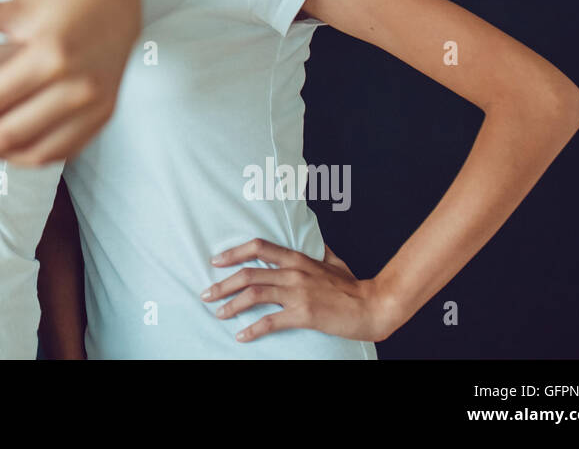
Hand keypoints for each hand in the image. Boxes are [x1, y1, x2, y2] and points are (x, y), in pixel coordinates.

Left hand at [0, 0, 138, 165]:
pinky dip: (28, 156)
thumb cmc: (60, 0)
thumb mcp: (13, 1)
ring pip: (36, 150)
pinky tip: (4, 149)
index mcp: (52, 52)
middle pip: (11, 131)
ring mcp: (95, 105)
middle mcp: (77, 84)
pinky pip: (60, 151)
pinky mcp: (104, 116)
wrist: (116, 0)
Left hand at [201, 238, 401, 342]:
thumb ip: (320, 251)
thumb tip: (315, 242)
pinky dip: (252, 329)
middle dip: (223, 284)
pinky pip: (270, 321)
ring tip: (218, 313)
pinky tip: (241, 336)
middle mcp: (293, 272)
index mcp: (297, 258)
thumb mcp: (334, 262)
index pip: (258, 247)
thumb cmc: (353, 286)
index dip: (234, 253)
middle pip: (248, 274)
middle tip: (205, 294)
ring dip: (231, 305)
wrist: (372, 306)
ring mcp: (298, 293)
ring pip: (254, 295)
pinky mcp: (303, 314)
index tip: (215, 261)